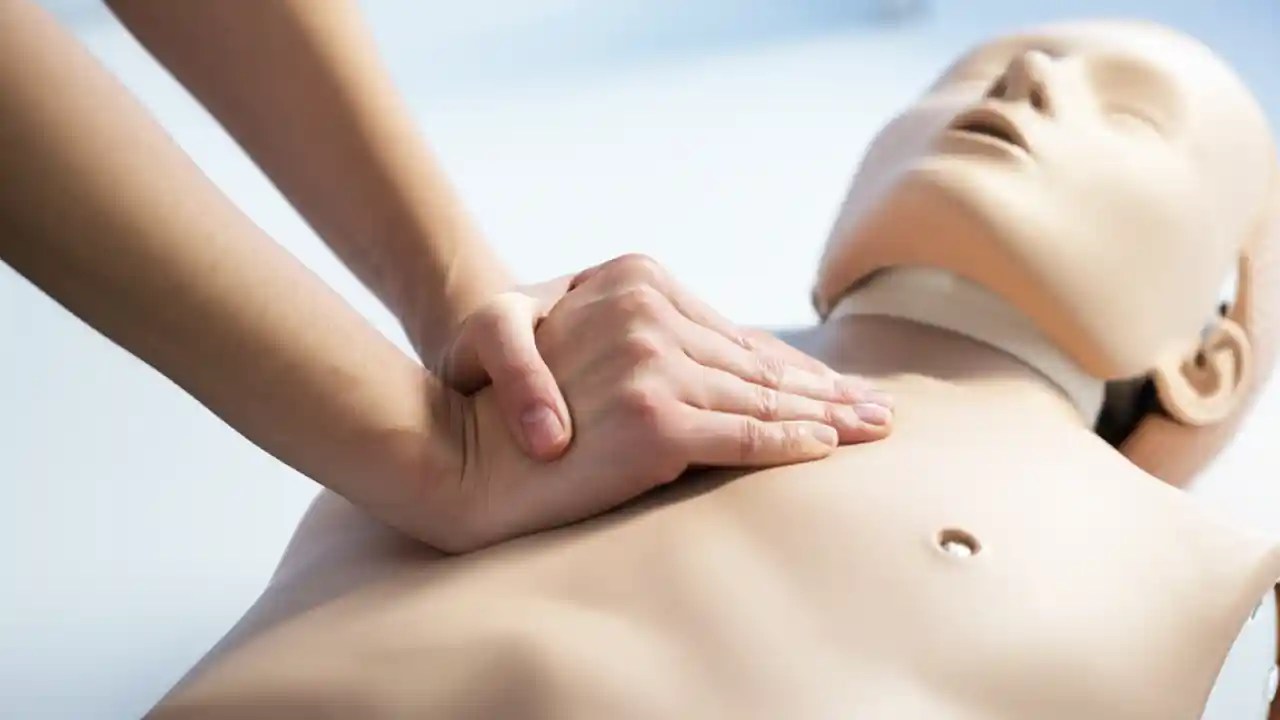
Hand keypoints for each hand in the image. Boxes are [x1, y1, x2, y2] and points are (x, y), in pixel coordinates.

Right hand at [431, 254, 892, 550]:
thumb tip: (725, 363)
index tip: (835, 386)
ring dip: (826, 418)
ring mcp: (655, 368)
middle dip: (826, 392)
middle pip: (758, 364)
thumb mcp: (572, 340)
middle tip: (880, 413)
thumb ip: (647, 338)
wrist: (450, 448)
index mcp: (635, 283)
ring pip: (763, 398)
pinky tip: (829, 448)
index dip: (789, 365)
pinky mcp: (656, 423)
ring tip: (870, 430)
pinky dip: (791, 443)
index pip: (732, 336)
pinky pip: (743, 437)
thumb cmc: (501, 400)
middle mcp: (650, 315)